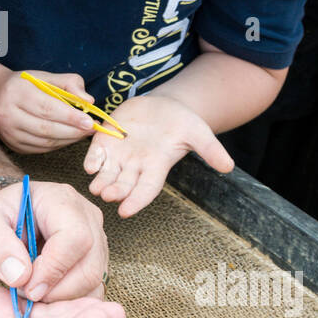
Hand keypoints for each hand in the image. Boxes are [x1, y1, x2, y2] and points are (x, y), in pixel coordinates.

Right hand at [0, 68, 97, 151]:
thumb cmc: (26, 85)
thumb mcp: (46, 77)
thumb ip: (69, 84)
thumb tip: (89, 101)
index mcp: (17, 93)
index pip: (47, 108)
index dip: (70, 117)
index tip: (90, 121)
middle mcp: (8, 114)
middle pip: (46, 128)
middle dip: (73, 131)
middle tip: (91, 129)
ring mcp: (9, 133)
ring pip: (45, 142)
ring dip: (68, 139)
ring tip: (83, 133)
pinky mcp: (13, 145)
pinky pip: (41, 149)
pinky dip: (59, 144)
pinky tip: (69, 137)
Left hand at [0, 178, 109, 302]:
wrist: (7, 217)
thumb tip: (19, 276)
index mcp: (61, 200)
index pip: (74, 237)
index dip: (53, 269)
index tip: (27, 287)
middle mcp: (87, 217)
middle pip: (90, 265)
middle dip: (58, 290)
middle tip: (26, 291)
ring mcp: (97, 238)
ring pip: (95, 280)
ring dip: (63, 297)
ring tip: (33, 289)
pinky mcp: (98, 259)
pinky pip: (95, 288)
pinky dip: (71, 300)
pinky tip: (47, 294)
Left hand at [84, 93, 233, 215]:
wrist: (164, 105)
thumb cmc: (183, 123)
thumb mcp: (199, 133)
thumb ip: (210, 150)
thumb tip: (229, 167)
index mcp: (157, 167)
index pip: (146, 189)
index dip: (136, 201)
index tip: (126, 212)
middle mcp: (136, 165)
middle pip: (124, 184)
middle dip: (116, 191)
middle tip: (107, 196)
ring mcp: (120, 153)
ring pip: (107, 173)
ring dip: (100, 180)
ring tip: (95, 188)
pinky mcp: (107, 139)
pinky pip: (96, 152)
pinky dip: (92, 159)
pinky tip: (89, 165)